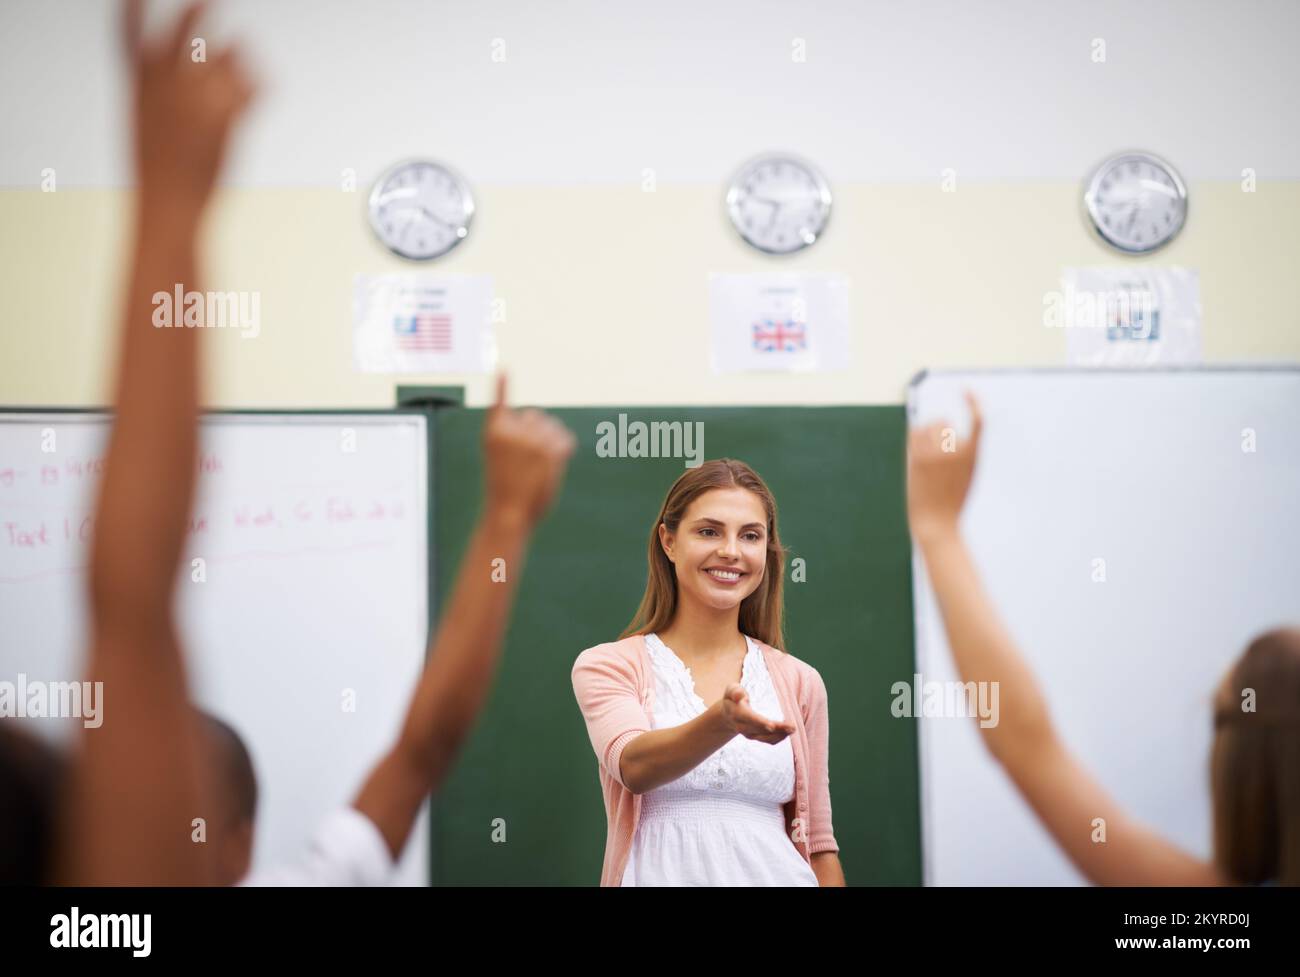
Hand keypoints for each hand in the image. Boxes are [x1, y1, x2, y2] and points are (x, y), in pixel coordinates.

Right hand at [124, 0, 256, 215]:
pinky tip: (265, 85)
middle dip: (194, 15)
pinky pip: (245, 93)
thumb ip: (162, 101)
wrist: (167, 210)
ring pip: (221, 63)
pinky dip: (256, 88)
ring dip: (236, 58)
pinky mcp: (221, 124)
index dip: (131, 17)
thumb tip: (186, 87)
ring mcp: (190, 106)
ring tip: (244, 53)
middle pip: (178, 41)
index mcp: (137, 93)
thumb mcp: (149, 132)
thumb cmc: (158, 177)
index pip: (127, 43)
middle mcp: (162, 93)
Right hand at [483, 375, 575, 527]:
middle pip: (536, 416)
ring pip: (553, 428)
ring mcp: (533, 439)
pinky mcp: (551, 452)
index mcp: (494, 429)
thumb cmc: (502, 491)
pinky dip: (565, 443)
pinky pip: (565, 438)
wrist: (507, 514)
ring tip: (539, 469)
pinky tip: (566, 445)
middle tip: (530, 461)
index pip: (503, 403)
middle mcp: (513, 429)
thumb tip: (552, 432)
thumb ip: (516, 440)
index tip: (505, 368)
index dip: (504, 387)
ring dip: (552, 442)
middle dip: (537, 432)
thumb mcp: (499, 459)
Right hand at [719, 685, 794, 743]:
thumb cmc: (733, 698)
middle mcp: (742, 726)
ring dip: (780, 734)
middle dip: (776, 729)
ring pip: (766, 737)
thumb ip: (734, 691)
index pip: (748, 718)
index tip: (772, 726)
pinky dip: (779, 738)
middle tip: (792, 727)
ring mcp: (749, 734)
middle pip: (760, 729)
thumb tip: (739, 695)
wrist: (728, 714)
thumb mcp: (731, 690)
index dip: (759, 722)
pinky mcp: (755, 737)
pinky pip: (768, 741)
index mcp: (736, 713)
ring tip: (793, 729)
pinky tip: (788, 732)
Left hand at [906, 391, 982, 542]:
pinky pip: (914, 433)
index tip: (966, 390)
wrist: (936, 522)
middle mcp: (956, 451)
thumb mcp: (964, 475)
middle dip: (938, 430)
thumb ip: (958, 452)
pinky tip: (916, 446)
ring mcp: (935, 454)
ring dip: (925, 434)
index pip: (979, 420)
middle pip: (943, 422)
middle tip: (936, 449)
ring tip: (927, 454)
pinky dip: (914, 435)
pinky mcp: (918, 459)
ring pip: (926, 427)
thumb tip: (941, 426)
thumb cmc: (951, 502)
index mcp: (973, 455)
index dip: (974, 402)